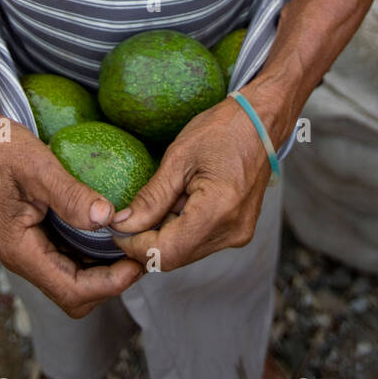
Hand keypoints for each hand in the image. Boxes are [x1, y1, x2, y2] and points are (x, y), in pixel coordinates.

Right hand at [0, 100, 144, 316]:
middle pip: (74, 294)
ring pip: (71, 279)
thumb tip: (107, 217)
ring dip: (103, 270)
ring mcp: (27, 247)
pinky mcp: (32, 235)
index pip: (72, 290)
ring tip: (132, 242)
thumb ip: (69, 194)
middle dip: (110, 282)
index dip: (110, 284)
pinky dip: (91, 254)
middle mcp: (22, 257)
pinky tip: (110, 230)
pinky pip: (66, 258)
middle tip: (141, 252)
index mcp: (19, 250)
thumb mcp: (36, 165)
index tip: (139, 261)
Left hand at [106, 95, 271, 272]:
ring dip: (164, 233)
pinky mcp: (238, 230)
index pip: (166, 251)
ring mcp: (238, 233)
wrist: (261, 122)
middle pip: (176, 256)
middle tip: (131, 214)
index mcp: (218, 210)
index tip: (117, 229)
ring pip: (186, 251)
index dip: (135, 245)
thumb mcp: (178, 157)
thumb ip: (151, 197)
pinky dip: (181, 228)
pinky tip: (180, 202)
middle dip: (147, 239)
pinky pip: (200, 241)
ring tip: (163, 199)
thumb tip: (124, 224)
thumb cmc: (223, 130)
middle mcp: (232, 231)